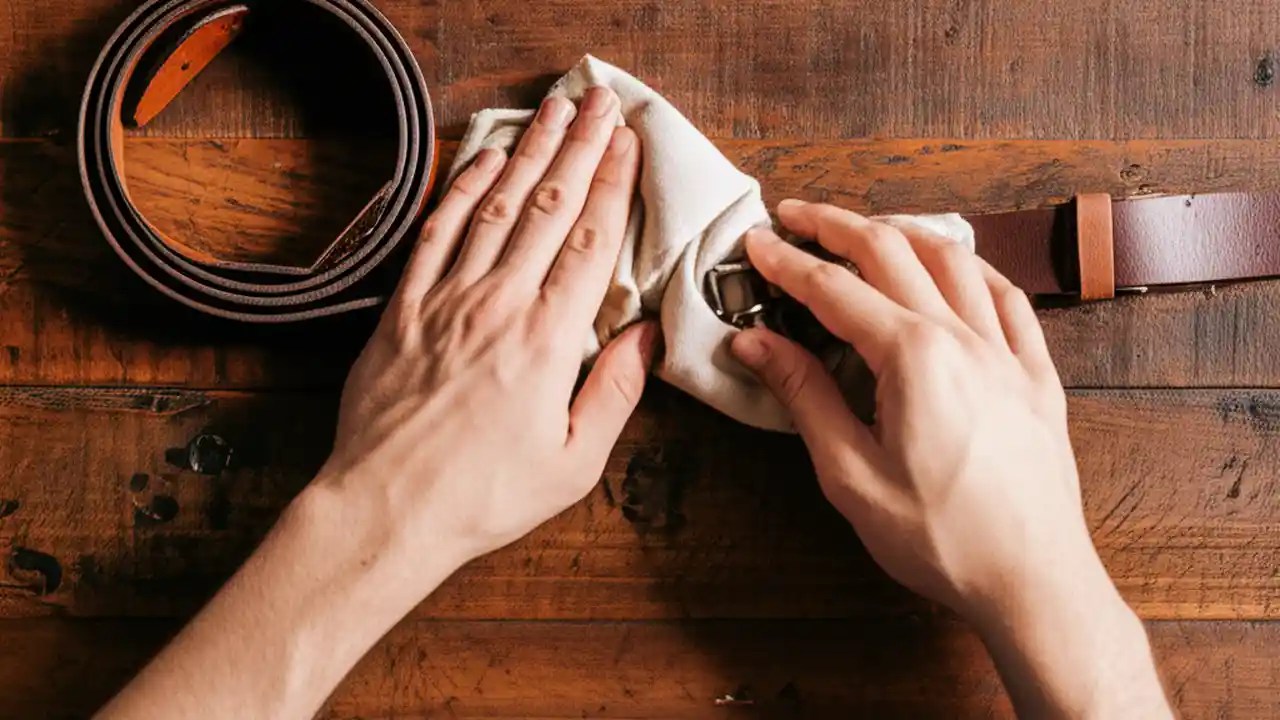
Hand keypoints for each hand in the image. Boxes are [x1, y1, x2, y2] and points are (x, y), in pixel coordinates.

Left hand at [319, 86, 653, 580]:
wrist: (388, 508)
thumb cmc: (484, 495)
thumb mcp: (574, 462)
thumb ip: (616, 392)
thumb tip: (647, 334)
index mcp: (548, 342)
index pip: (589, 242)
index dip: (613, 184)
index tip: (629, 142)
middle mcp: (499, 305)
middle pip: (548, 208)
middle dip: (580, 147)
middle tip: (601, 103)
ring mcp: (447, 300)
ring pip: (497, 207)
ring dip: (529, 152)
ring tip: (554, 110)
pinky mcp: (405, 307)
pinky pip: (437, 231)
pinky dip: (463, 188)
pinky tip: (485, 158)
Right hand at [730, 200, 1170, 717]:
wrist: (1033, 581)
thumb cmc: (940, 539)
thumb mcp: (850, 474)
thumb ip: (804, 396)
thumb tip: (755, 343)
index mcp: (914, 358)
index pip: (834, 289)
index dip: (788, 262)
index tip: (755, 244)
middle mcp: (965, 338)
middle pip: (893, 251)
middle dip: (837, 225)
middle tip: (797, 215)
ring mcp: (1009, 353)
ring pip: (955, 259)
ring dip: (904, 232)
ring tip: (867, 228)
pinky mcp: (1038, 377)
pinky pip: (1009, 298)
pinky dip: (974, 269)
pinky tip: (958, 270)